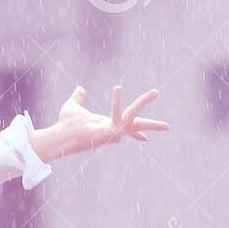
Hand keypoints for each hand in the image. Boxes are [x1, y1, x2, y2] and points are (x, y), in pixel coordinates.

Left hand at [31, 85, 169, 160]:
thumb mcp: (73, 107)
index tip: (146, 139)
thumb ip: (78, 99)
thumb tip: (80, 90)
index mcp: (108, 125)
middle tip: (169, 127)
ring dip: (143, 103)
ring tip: (155, 92)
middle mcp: (113, 131)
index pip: (127, 129)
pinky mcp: (110, 133)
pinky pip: (117, 115)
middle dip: (152, 125)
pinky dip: (117, 102)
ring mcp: (113, 133)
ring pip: (133, 117)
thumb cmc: (65, 125)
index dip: (136, 134)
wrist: (60, 135)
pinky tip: (117, 88)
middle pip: (136, 126)